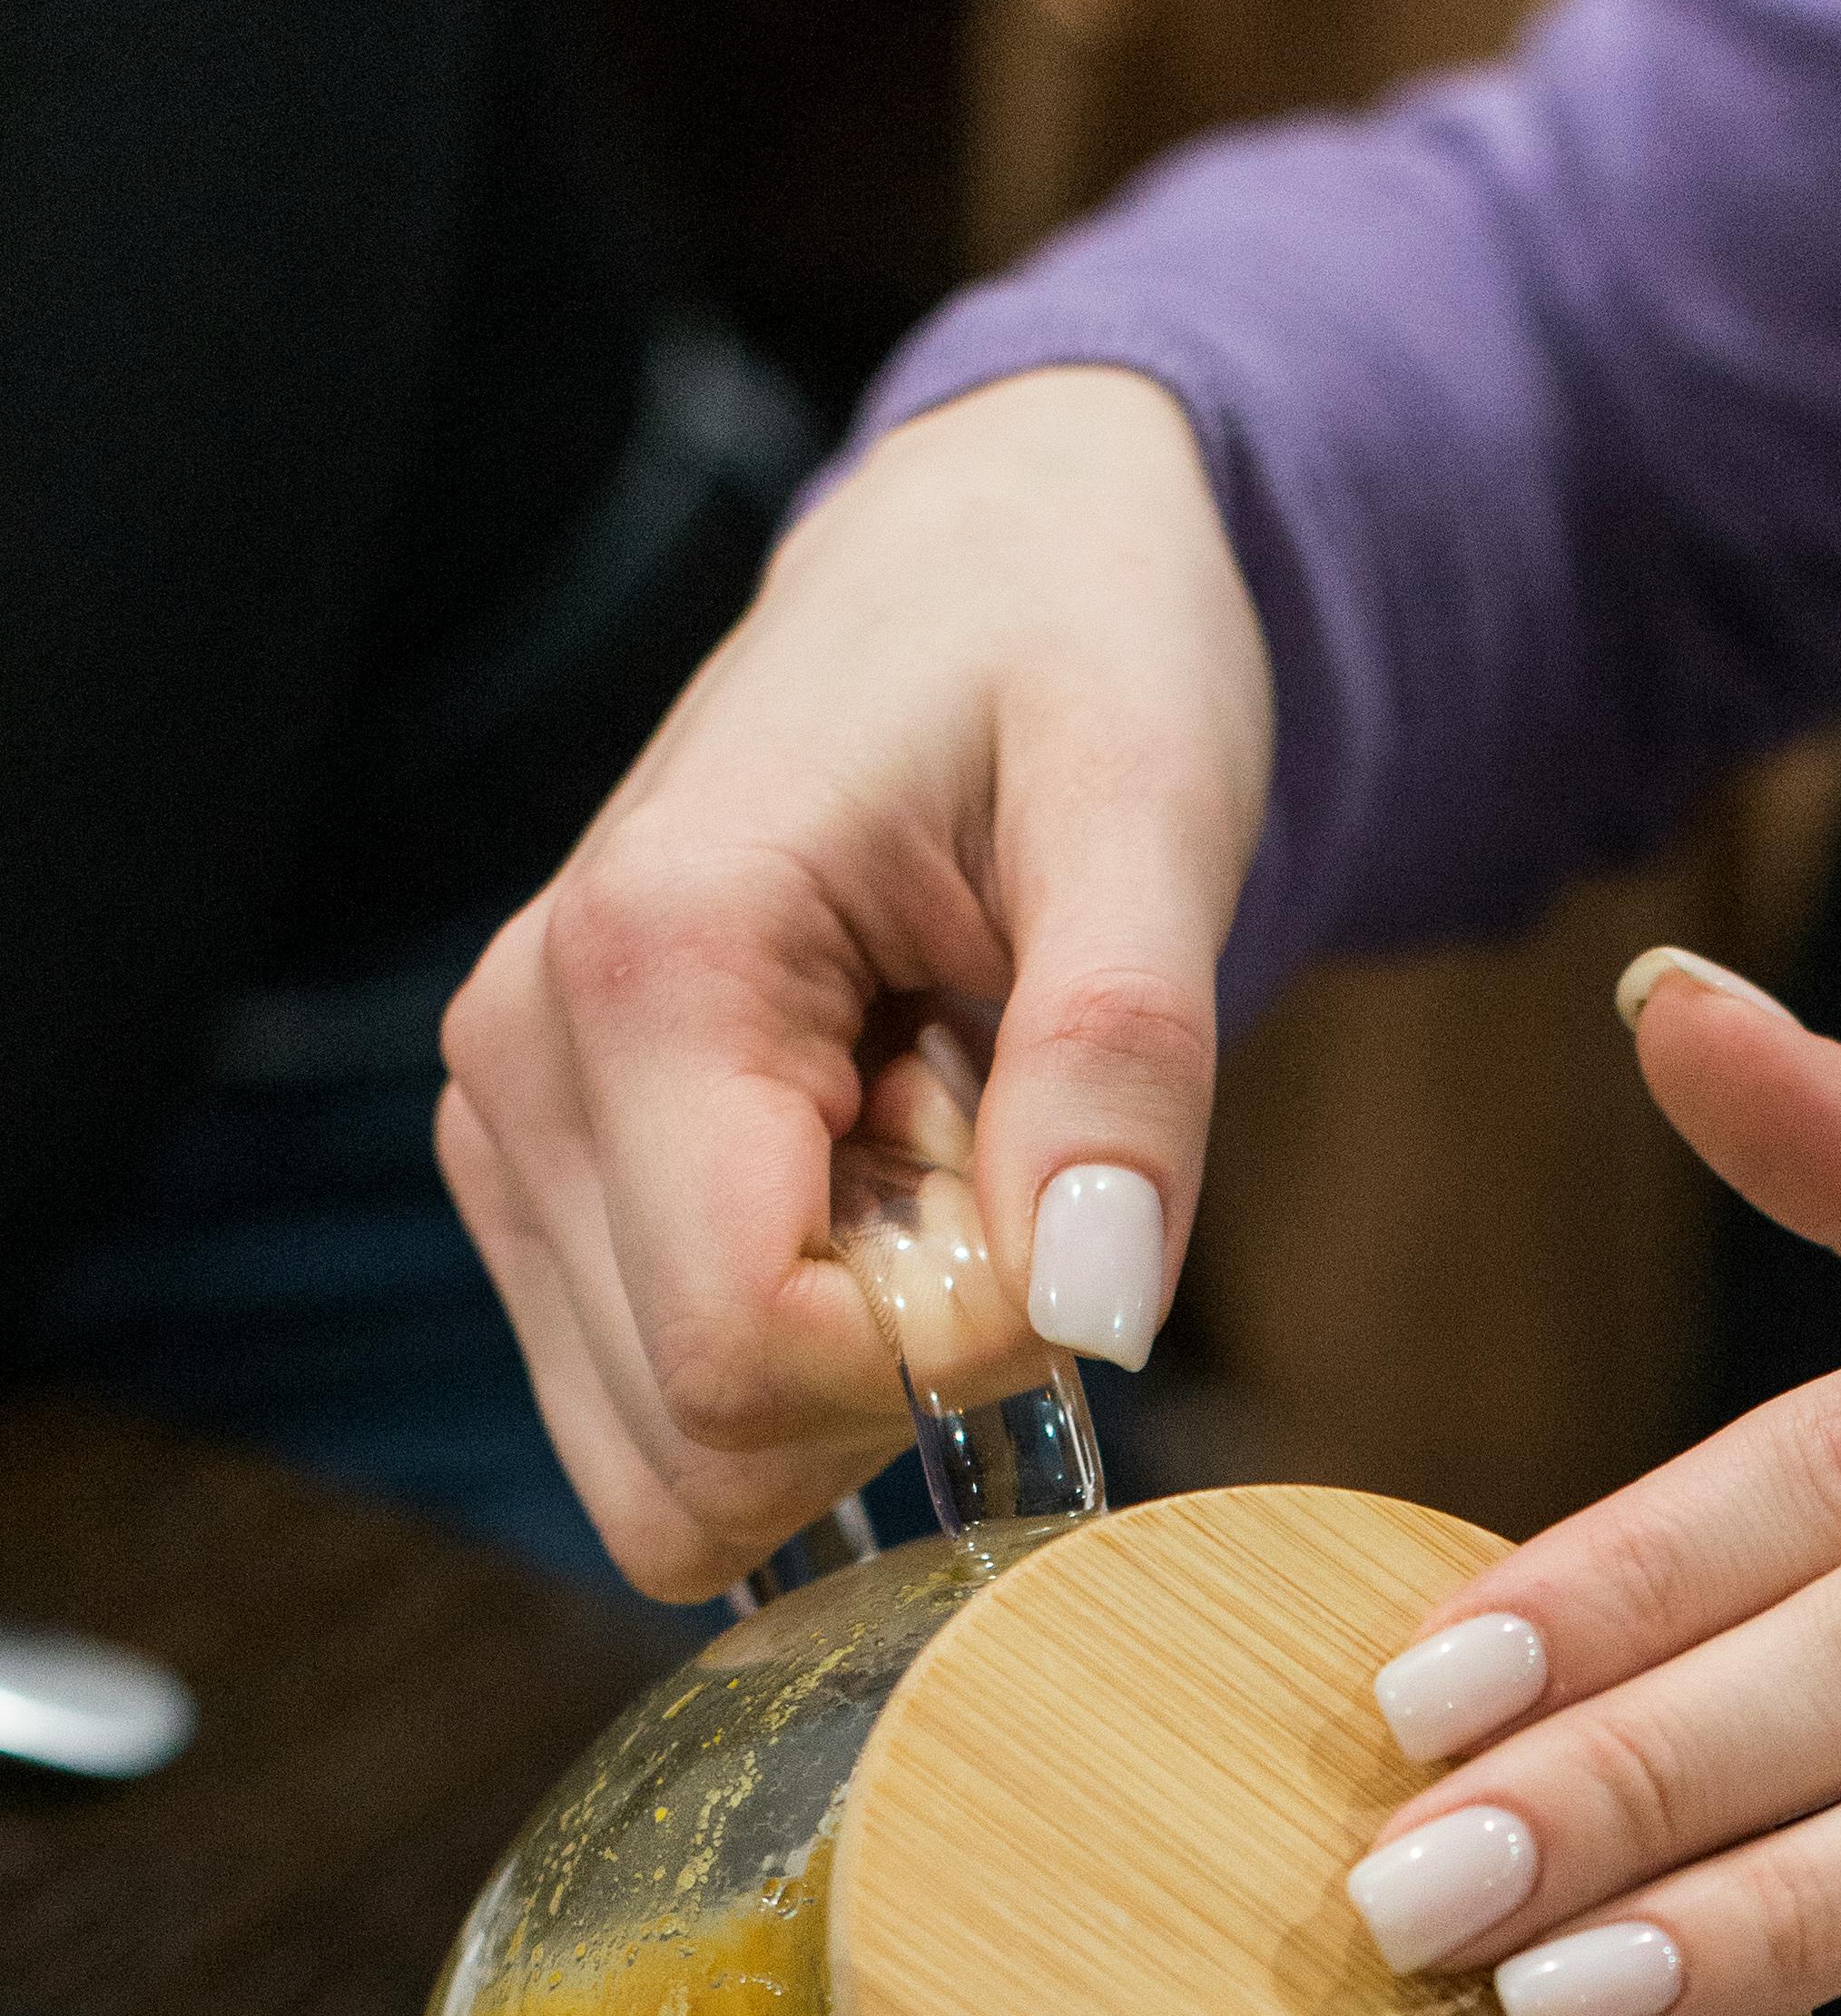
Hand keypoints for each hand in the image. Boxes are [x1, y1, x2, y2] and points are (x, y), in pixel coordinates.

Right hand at [436, 370, 1271, 1596]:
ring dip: (847, 1358)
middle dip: (886, 1373)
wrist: (984, 558)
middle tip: (981, 1148)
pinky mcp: (542, 1173)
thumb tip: (1089, 1314)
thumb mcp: (1153, 814)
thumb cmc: (1076, 652)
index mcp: (650, 964)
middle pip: (691, 1443)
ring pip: (669, 1457)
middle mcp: (523, 1058)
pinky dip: (806, 1337)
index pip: (742, 1355)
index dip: (938, 1360)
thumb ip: (1123, 1059)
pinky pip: (673, 1405)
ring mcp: (510, 1125)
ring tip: (927, 1131)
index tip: (1045, 1209)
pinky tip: (873, 1159)